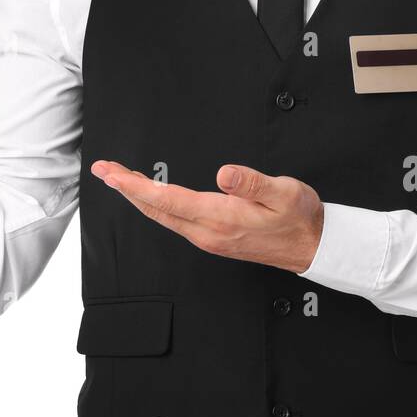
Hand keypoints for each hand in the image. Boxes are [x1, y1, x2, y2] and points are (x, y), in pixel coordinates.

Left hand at [90, 160, 324, 274]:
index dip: (136, 187)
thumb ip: (252, 182)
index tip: (113, 175)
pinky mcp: (212, 238)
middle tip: (103, 170)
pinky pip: (173, 221)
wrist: (313, 246)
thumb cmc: (299, 217)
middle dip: (126, 190)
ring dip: (138, 197)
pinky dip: (155, 205)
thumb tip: (224, 173)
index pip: (168, 200)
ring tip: (119, 178)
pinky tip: (150, 196)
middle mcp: (208, 232)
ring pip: (162, 216)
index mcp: (221, 218)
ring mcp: (208, 238)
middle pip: (156, 210)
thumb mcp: (284, 192)